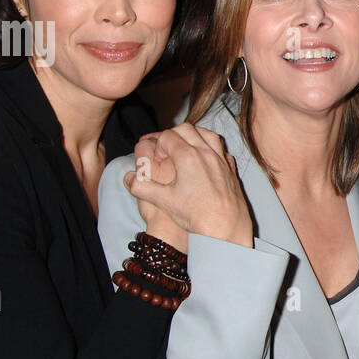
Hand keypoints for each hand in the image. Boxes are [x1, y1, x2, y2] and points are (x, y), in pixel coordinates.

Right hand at [124, 123, 253, 247]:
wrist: (226, 229)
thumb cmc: (196, 215)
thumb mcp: (163, 201)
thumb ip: (142, 187)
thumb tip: (127, 178)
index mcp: (188, 156)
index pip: (167, 136)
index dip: (157, 144)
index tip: (156, 158)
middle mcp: (206, 153)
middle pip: (186, 129)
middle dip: (172, 135)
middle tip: (166, 150)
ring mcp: (221, 159)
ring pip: (206, 133)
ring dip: (193, 136)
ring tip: (184, 149)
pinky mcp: (231, 169)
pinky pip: (221, 149)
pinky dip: (211, 148)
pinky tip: (205, 160)